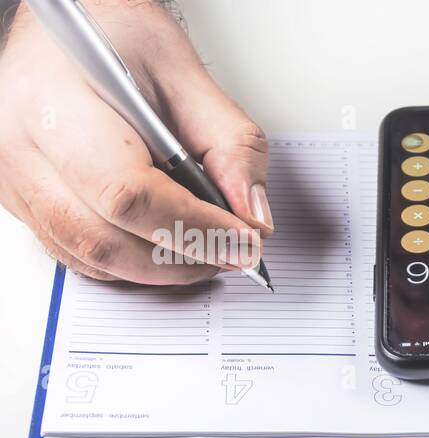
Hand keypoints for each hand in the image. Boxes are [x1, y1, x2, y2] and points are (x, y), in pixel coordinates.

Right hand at [0, 0, 273, 283]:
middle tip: (235, 252)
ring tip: (208, 249)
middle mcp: (21, 147)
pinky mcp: (22, 201)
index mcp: (55, 104)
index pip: (126, 192)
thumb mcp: (186, 74)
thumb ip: (230, 146)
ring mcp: (15, 179)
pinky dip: (131, 263)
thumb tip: (252, 216)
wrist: (68, 22)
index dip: (193, 227)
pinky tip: (167, 246)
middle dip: (182, 258)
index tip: (243, 240)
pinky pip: (77, 254)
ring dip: (159, 269)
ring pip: (89, 257)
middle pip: (104, 238)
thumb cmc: (116, 36)